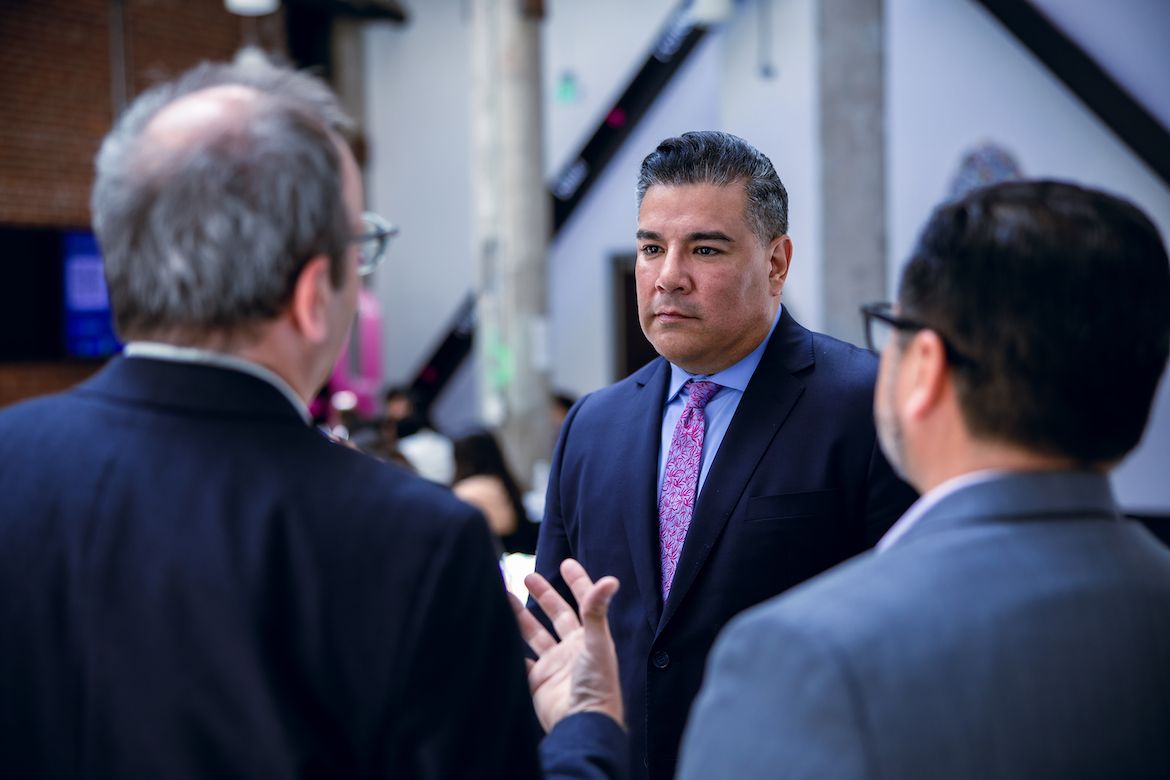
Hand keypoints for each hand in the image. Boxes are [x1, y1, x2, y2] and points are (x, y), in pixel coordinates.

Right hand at [509, 558, 622, 731]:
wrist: (581, 724)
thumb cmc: (597, 685)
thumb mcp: (598, 643)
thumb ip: (597, 611)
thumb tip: (611, 580)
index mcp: (590, 638)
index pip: (584, 603)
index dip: (578, 583)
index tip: (567, 563)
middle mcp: (573, 649)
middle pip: (557, 615)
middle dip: (544, 595)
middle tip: (527, 577)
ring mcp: (555, 666)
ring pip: (535, 634)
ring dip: (521, 616)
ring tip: (503, 597)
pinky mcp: (538, 682)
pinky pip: (522, 662)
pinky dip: (511, 650)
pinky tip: (500, 634)